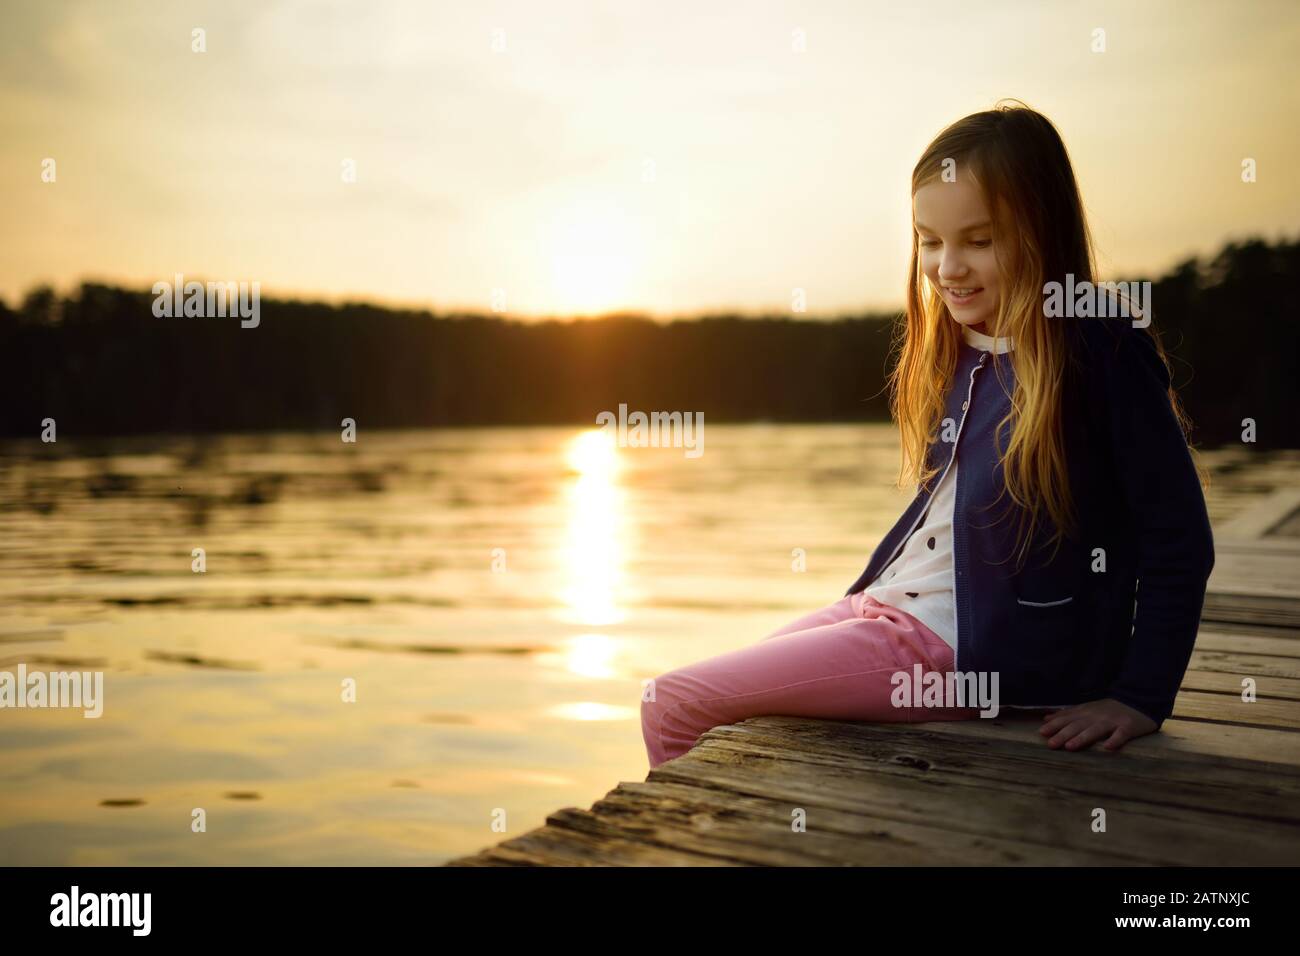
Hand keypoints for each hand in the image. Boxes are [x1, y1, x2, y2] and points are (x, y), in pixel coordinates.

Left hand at [1038, 698, 1157, 751]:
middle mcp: (1097, 716)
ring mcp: (1113, 721)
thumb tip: (1045, 718)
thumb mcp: (1086, 708)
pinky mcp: (1129, 727)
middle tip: (1051, 744)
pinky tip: (1107, 747)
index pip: (1068, 719)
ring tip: (1070, 747)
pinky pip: (1121, 735)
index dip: (1055, 725)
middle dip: (1063, 734)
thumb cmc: (1109, 709)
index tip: (1041, 733)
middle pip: (1078, 725)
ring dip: (1082, 738)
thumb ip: (1067, 714)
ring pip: (1096, 730)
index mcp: (1086, 712)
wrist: (1138, 699)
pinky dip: (1115, 740)